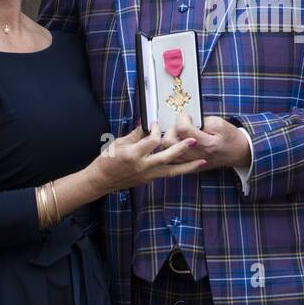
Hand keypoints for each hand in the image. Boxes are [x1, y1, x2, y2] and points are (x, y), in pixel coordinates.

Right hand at [86, 124, 206, 193]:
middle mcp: (142, 166)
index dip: (157, 130)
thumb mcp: (118, 143)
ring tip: (202, 162)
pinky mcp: (148, 180)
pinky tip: (188, 166)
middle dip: (182, 148)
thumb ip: (136, 135)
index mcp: (133, 154)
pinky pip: (166, 174)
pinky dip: (177, 170)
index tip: (157, 124)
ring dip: (188, 166)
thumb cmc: (106, 160)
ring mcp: (146, 175)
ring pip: (171, 171)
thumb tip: (147, 123)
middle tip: (194, 140)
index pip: (152, 141)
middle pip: (166, 157)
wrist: (100, 181)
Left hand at [167, 114, 251, 171]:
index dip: (182, 118)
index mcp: (207, 144)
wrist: (238, 153)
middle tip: (181, 125)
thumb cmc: (230, 137)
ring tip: (179, 133)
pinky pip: (172, 160)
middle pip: (169, 141)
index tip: (188, 116)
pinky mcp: (190, 168)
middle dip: (172, 129)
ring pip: (167, 152)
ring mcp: (192, 164)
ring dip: (170, 139)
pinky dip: (171, 150)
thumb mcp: (219, 123)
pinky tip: (178, 143)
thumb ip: (201, 120)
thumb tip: (185, 119)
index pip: (183, 129)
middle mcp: (197, 156)